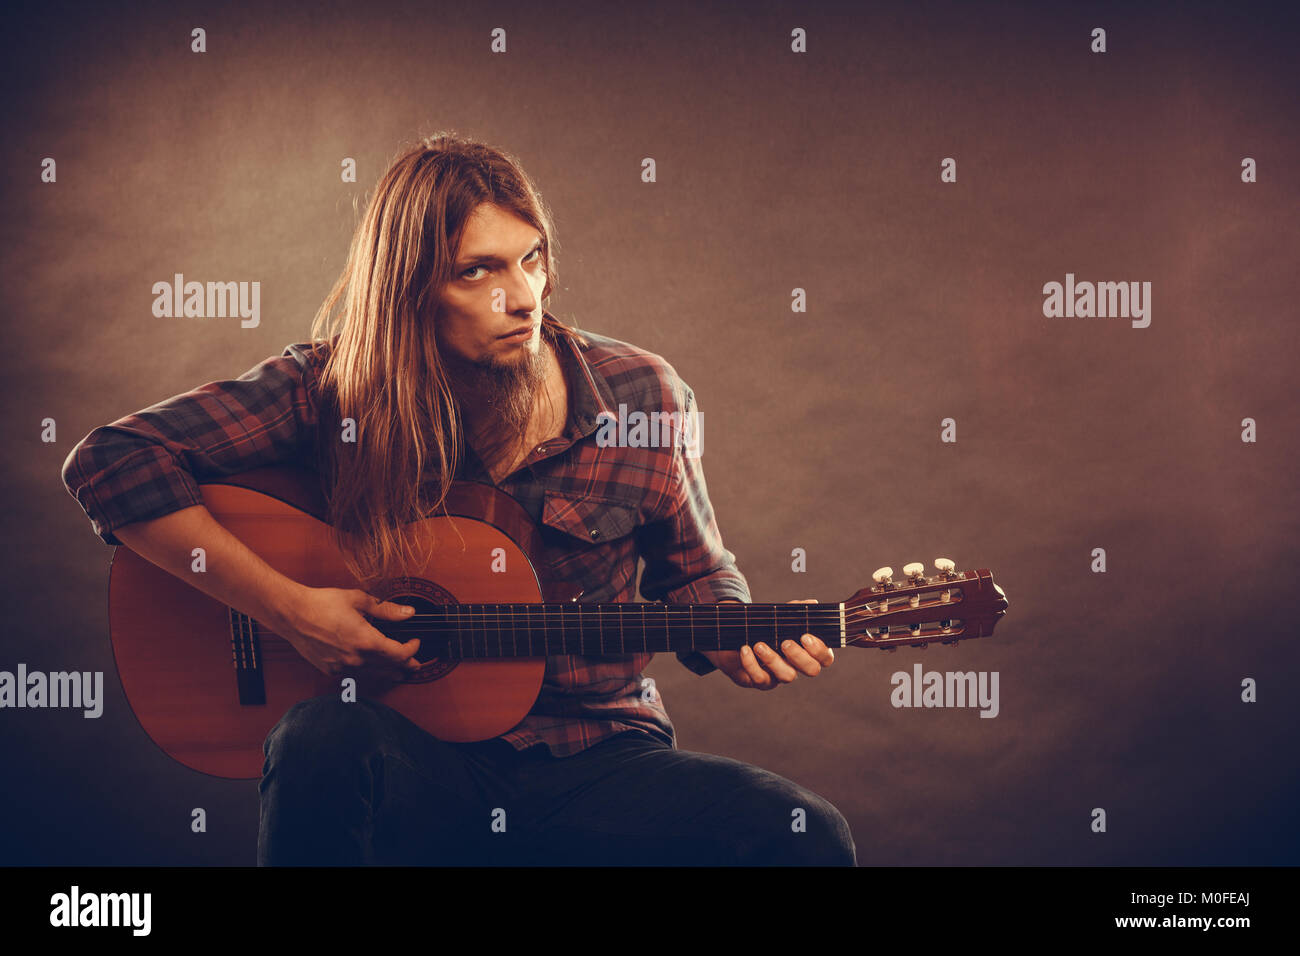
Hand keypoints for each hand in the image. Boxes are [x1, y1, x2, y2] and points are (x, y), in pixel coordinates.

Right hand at [276, 587, 422, 679]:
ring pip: (374, 674)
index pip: (399, 654)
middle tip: (416, 666)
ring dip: (389, 672)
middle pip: (390, 667)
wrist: (292, 614)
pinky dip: (367, 671)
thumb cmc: (322, 604)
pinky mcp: (330, 669)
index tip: (416, 643)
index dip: (412, 650)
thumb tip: (408, 613)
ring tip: (399, 672)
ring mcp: (342, 666)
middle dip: (406, 666)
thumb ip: (387, 610)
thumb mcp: (359, 600)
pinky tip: (370, 667)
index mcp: (366, 641)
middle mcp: (356, 658)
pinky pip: (355, 674)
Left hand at [702, 599, 834, 689]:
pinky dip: (752, 664)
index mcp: (806, 650)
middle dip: (800, 656)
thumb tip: (811, 603)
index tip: (805, 636)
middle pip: (812, 670)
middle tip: (785, 643)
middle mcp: (796, 665)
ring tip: (759, 644)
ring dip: (773, 660)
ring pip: (787, 676)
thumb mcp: (776, 617)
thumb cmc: (761, 628)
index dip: (819, 650)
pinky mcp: (760, 681)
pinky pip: (760, 679)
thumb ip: (794, 611)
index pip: (825, 657)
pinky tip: (745, 649)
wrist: (733, 639)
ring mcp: (779, 676)